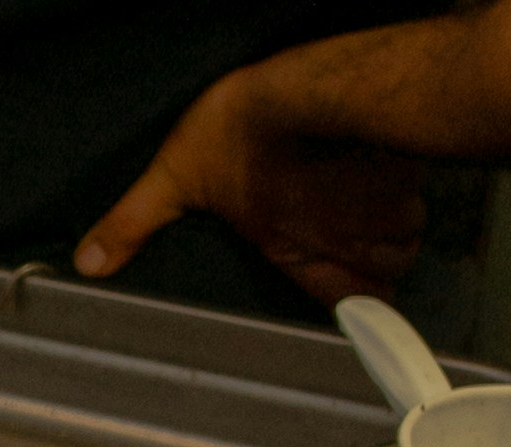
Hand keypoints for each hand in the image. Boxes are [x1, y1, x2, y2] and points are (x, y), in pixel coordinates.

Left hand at [74, 56, 428, 303]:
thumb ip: (134, 222)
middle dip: (382, 256)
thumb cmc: (239, 127)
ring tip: (369, 200)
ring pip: (410, 227)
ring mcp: (381, 198)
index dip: (360, 305)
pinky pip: (422, 185)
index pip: (349, 300)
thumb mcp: (174, 177)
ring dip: (397, 220)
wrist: (305, 77)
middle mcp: (344, 234)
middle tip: (360, 235)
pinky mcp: (404, 158)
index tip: (360, 295)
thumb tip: (88, 265)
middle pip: (390, 265)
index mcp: (292, 246)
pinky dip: (409, 181)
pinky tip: (388, 164)